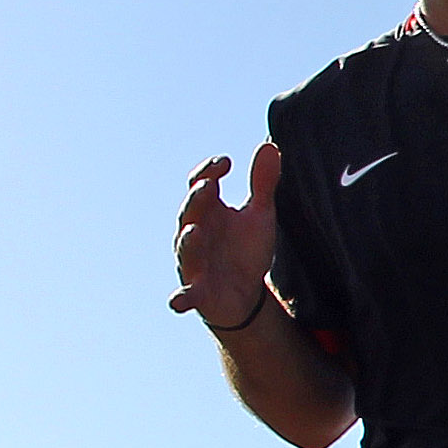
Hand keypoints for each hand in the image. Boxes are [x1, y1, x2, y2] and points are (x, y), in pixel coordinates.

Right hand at [169, 145, 284, 327]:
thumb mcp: (260, 215)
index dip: (208, 172)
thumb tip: (269, 144)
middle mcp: (194, 233)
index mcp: (208, 211)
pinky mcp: (197, 291)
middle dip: (196, 201)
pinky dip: (181, 298)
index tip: (226, 162)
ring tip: (196, 231)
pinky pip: (185, 294)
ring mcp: (193, 262)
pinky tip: (177, 302)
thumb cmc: (245, 249)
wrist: (245, 293)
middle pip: (189, 213)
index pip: (200, 184)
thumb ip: (263, 183)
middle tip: (208, 187)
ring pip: (186, 250)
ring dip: (189, 241)